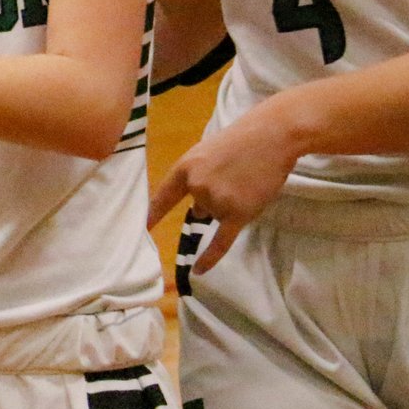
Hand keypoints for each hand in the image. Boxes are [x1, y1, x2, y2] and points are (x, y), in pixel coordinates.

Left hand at [147, 100, 302, 273]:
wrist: (271, 137)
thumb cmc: (240, 142)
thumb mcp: (206, 153)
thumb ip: (197, 180)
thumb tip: (197, 213)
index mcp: (183, 169)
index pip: (162, 197)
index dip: (150, 214)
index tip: (137, 230)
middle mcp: (196, 187)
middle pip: (199, 207)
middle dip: (217, 196)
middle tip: (235, 175)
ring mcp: (216, 201)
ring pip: (217, 215)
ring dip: (231, 205)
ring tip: (246, 182)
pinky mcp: (238, 214)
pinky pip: (220, 242)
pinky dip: (209, 257)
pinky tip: (199, 271)